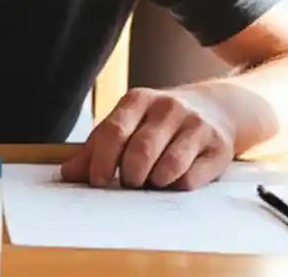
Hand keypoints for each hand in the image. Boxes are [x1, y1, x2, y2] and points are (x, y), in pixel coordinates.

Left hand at [61, 87, 235, 190]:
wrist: (216, 108)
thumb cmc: (159, 123)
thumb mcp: (128, 125)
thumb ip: (97, 148)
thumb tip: (68, 174)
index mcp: (139, 100)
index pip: (114, 131)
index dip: (102, 161)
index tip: (98, 181)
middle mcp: (169, 108)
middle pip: (141, 151)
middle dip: (130, 175)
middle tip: (129, 183)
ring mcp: (196, 125)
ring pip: (168, 167)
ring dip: (154, 182)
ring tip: (152, 181)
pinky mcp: (218, 147)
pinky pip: (191, 179)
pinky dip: (177, 186)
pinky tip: (174, 180)